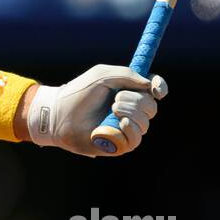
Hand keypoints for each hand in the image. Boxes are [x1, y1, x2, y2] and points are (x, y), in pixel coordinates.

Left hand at [27, 64, 167, 156]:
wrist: (59, 114)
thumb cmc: (78, 93)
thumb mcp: (101, 75)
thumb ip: (127, 75)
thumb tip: (150, 84)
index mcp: (126, 91)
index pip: (153, 89)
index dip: (160, 87)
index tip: (157, 89)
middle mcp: (128, 110)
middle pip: (151, 107)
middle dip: (136, 102)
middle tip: (116, 100)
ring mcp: (123, 128)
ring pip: (144, 124)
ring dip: (130, 115)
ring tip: (111, 111)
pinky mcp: (117, 144)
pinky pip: (135, 140)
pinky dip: (129, 132)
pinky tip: (119, 125)